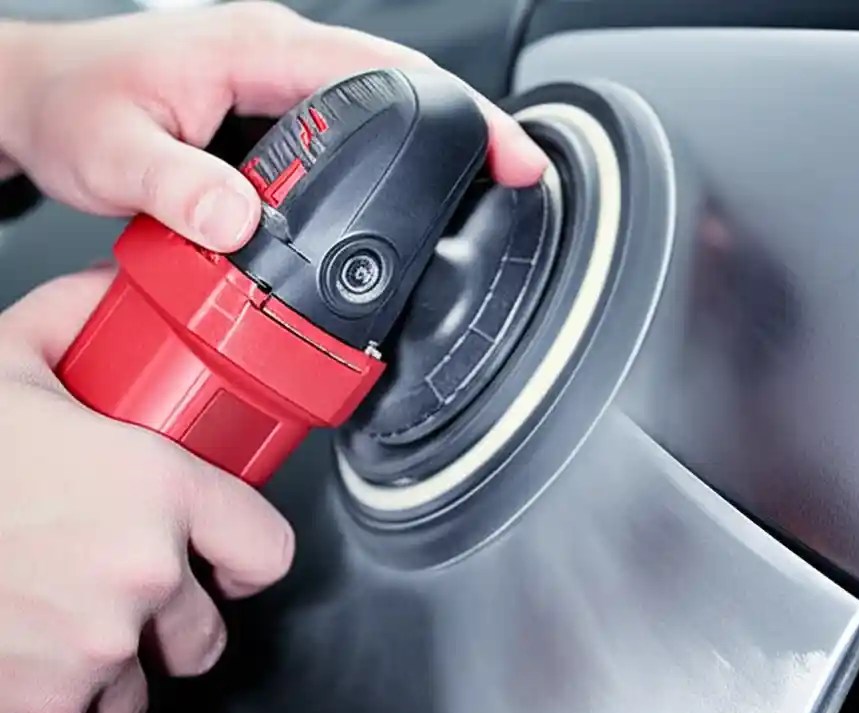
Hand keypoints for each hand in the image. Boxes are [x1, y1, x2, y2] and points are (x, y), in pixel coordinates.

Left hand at [0, 2, 548, 252]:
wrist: (40, 97)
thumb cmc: (73, 108)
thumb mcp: (112, 156)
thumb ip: (177, 189)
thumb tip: (244, 223)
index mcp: (256, 47)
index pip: (383, 72)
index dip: (458, 110)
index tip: (506, 152)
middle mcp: (277, 48)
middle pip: (403, 80)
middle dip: (469, 123)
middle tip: (516, 174)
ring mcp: (280, 70)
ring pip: (381, 97)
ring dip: (433, 137)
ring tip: (479, 183)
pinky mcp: (276, 97)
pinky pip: (352, 116)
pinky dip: (391, 148)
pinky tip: (406, 183)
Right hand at [0, 267, 295, 712]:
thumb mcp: (2, 363)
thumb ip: (72, 318)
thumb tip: (114, 293)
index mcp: (151, 489)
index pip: (267, 549)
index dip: (247, 552)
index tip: (227, 551)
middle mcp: (137, 576)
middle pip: (206, 631)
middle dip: (176, 615)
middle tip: (131, 585)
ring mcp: (91, 650)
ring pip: (146, 683)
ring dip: (120, 660)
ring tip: (71, 618)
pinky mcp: (42, 707)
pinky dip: (68, 698)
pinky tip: (34, 653)